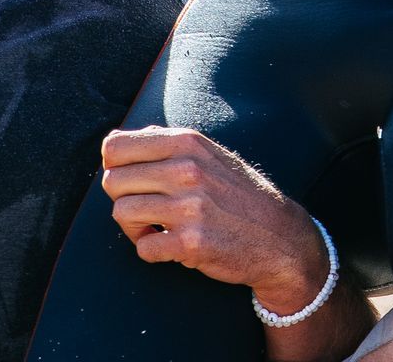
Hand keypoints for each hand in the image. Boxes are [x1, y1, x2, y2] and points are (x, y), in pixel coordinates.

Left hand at [101, 127, 327, 315]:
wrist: (279, 235)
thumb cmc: (239, 194)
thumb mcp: (209, 154)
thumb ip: (166, 144)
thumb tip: (113, 142)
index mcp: (188, 143)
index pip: (115, 146)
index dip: (114, 166)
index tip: (131, 179)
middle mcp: (187, 170)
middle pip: (112, 181)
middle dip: (123, 198)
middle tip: (146, 208)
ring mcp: (189, 207)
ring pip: (122, 213)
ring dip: (135, 227)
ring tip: (157, 228)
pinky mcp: (190, 243)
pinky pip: (143, 248)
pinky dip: (152, 251)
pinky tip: (171, 245)